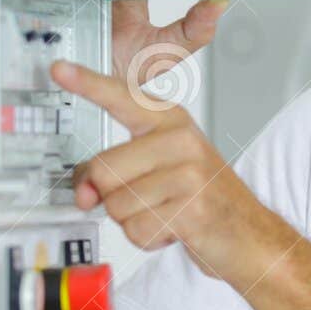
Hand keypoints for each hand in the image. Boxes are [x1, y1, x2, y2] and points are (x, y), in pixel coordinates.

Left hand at [52, 59, 287, 286]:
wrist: (251, 235)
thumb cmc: (206, 201)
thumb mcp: (161, 173)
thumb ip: (115, 173)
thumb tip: (83, 195)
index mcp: (171, 123)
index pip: (121, 97)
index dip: (87, 83)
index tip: (59, 69)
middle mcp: (181, 140)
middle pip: (102, 170)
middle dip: (113, 198)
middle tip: (147, 201)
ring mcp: (190, 172)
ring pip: (117, 205)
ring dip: (134, 222)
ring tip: (166, 214)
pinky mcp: (193, 206)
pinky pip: (138, 229)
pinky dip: (149, 240)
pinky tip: (174, 229)